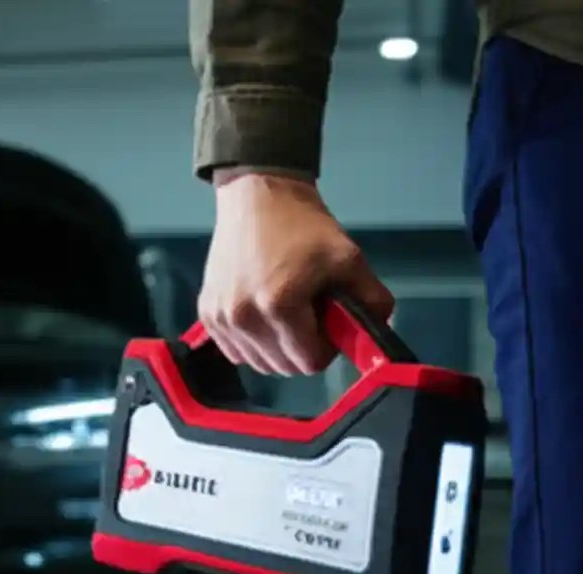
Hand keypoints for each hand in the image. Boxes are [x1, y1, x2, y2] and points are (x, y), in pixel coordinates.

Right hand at [197, 173, 394, 374]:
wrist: (258, 196)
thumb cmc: (304, 227)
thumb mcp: (350, 258)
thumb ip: (372, 302)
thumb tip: (376, 337)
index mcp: (279, 305)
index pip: (310, 362)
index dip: (327, 346)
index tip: (327, 319)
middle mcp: (244, 318)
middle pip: (284, 368)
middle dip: (302, 348)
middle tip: (308, 314)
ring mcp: (220, 318)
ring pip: (259, 364)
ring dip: (277, 348)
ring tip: (284, 312)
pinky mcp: (207, 314)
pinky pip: (236, 352)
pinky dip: (252, 343)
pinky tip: (261, 315)